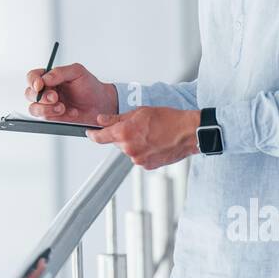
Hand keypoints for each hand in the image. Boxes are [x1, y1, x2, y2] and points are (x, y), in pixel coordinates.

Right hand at [24, 62, 117, 124]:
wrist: (101, 105)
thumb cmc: (90, 86)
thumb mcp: (77, 72)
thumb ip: (59, 72)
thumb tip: (45, 78)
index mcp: (49, 77)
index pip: (32, 77)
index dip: (33, 81)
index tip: (40, 85)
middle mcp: (46, 91)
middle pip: (29, 94)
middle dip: (41, 97)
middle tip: (55, 98)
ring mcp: (48, 106)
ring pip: (34, 109)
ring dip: (47, 109)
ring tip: (63, 107)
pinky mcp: (53, 118)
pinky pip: (46, 119)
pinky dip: (57, 116)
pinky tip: (70, 113)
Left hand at [85, 106, 199, 169]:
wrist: (188, 133)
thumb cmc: (168, 119)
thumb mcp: (139, 112)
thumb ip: (116, 118)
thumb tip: (101, 120)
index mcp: (124, 133)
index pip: (100, 137)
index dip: (93, 134)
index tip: (90, 133)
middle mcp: (129, 149)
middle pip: (117, 142)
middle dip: (122, 135)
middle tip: (139, 127)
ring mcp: (138, 159)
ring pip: (128, 150)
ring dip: (134, 143)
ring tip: (151, 134)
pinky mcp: (147, 166)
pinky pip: (139, 157)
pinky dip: (143, 150)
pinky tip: (155, 143)